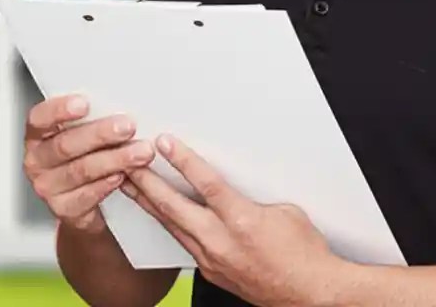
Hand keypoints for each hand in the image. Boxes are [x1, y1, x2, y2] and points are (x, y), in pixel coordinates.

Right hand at [23, 94, 156, 234]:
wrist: (84, 201)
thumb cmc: (87, 155)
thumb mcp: (84, 133)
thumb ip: (94, 117)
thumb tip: (126, 97)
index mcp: (38, 135)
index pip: (40, 118)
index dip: (59, 110)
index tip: (84, 103)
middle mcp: (37, 160)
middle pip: (66, 144)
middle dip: (100, 134)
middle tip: (128, 126)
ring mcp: (48, 187)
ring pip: (82, 170)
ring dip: (115, 159)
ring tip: (142, 152)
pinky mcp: (64, 209)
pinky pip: (88, 195)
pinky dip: (108, 184)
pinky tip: (125, 175)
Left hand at [121, 135, 350, 306]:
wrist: (308, 293)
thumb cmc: (303, 254)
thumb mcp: (284, 211)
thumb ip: (251, 198)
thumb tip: (235, 189)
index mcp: (241, 221)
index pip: (205, 183)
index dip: (183, 160)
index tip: (165, 144)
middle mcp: (220, 242)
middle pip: (173, 206)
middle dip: (147, 182)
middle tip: (127, 163)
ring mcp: (212, 259)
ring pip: (171, 226)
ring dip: (149, 204)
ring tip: (129, 185)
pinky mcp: (211, 271)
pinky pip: (183, 242)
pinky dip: (169, 224)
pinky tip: (160, 215)